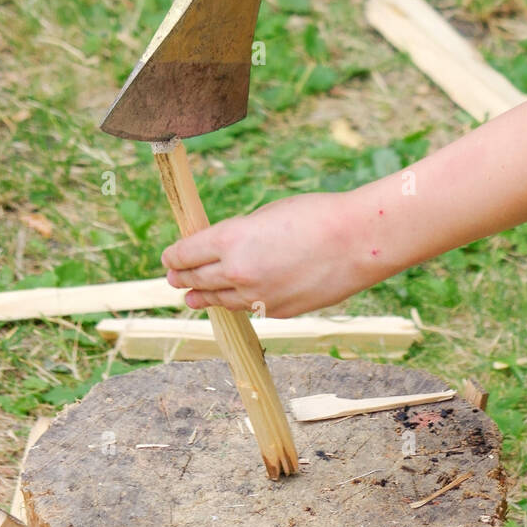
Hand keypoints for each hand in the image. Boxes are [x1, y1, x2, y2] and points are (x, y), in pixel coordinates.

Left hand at [161, 192, 364, 317]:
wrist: (357, 241)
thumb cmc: (316, 216)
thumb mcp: (268, 214)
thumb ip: (239, 234)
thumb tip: (223, 248)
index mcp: (231, 239)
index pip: (187, 253)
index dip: (174, 256)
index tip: (168, 257)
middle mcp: (237, 272)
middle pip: (197, 279)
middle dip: (181, 277)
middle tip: (172, 278)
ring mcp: (257, 296)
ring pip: (220, 299)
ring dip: (202, 296)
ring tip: (191, 297)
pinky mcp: (278, 311)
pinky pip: (249, 308)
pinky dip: (237, 302)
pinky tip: (233, 299)